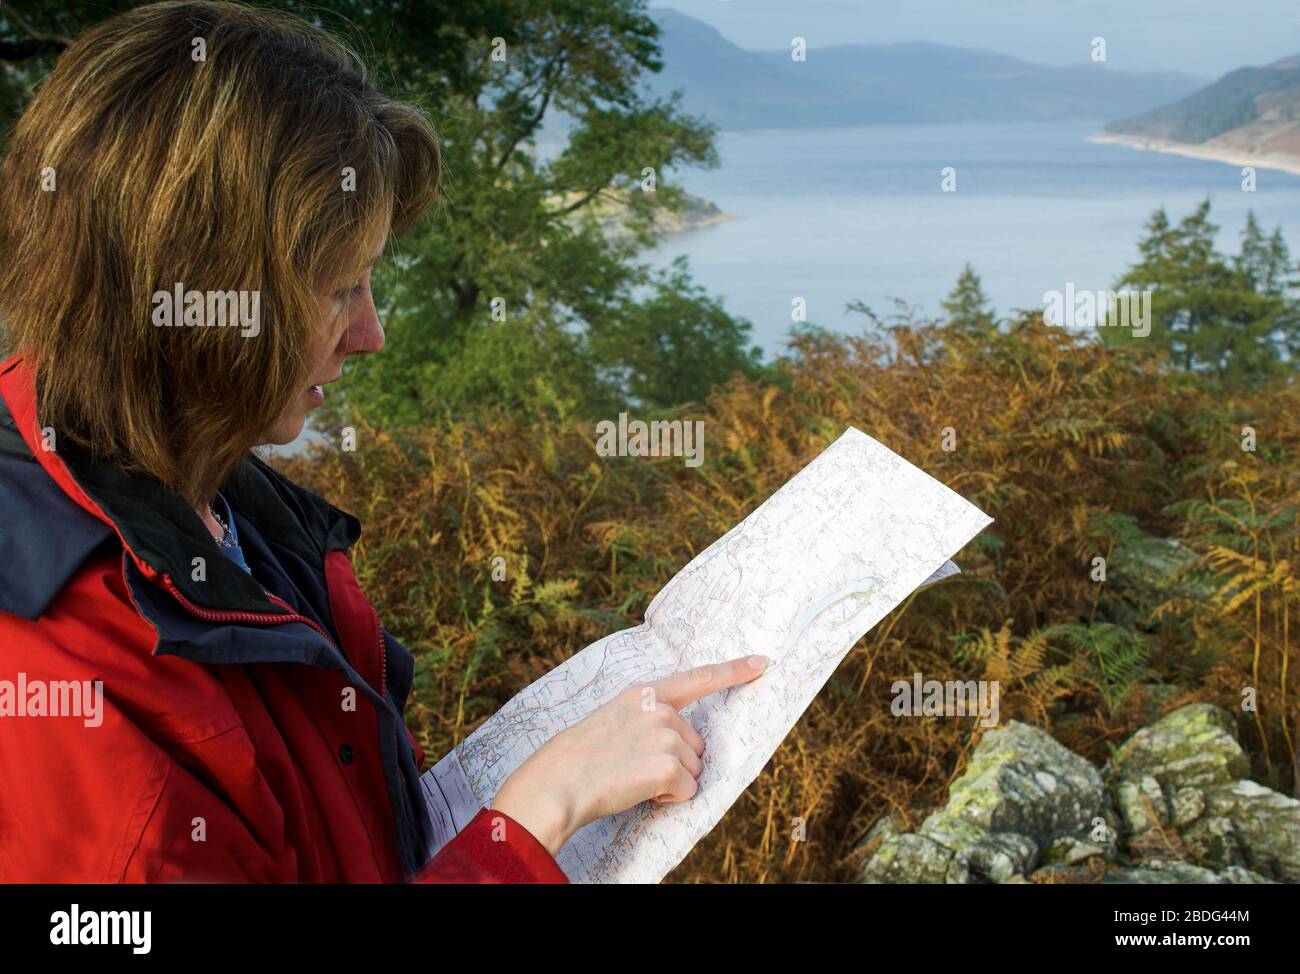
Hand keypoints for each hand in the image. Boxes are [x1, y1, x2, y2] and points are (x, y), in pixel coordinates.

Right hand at [489, 654, 769, 855]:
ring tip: (629, 778)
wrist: (557, 783)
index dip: (733, 671)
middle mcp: (659, 709)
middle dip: (674, 763)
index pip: (697, 678)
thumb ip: (645, 720)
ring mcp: (665, 735)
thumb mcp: (611, 721)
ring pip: (693, 770)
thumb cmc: (576, 760)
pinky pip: (687, 791)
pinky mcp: (668, 766)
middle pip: (695, 745)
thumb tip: (681, 745)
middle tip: (632, 768)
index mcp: (643, 694)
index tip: (762, 662)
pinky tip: (638, 792)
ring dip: (669, 783)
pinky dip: (668, 800)